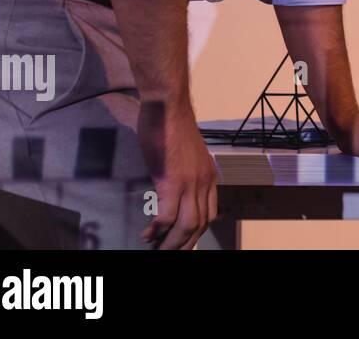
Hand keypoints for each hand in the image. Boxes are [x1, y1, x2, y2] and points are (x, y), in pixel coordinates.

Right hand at [137, 102, 217, 249]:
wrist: (168, 106)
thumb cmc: (172, 126)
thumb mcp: (188, 155)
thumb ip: (188, 173)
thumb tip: (176, 190)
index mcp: (210, 176)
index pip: (210, 214)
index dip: (196, 232)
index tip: (183, 241)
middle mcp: (205, 182)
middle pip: (200, 225)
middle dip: (184, 244)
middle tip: (167, 252)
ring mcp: (190, 183)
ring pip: (186, 226)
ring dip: (171, 243)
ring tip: (156, 249)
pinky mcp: (172, 181)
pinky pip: (167, 216)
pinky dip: (157, 229)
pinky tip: (148, 233)